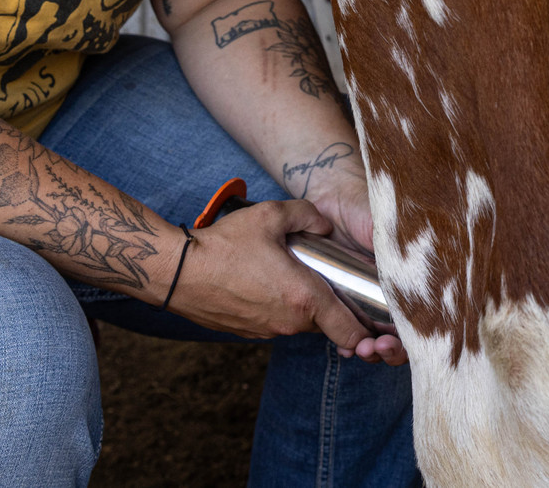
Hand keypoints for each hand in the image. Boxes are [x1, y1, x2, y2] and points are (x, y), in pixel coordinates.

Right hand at [171, 199, 374, 351]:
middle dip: (331, 305)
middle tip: (327, 278)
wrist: (178, 272)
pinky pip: (276, 322)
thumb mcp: (270, 215)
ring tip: (290, 275)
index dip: (366, 331)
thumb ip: (306, 214)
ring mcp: (268, 330)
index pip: (349, 332)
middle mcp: (289, 322)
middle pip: (326, 323)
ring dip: (302, 305)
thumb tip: (325, 223)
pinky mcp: (249, 333)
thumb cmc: (224, 245)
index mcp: (304, 298)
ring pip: (300, 323)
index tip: (371, 320)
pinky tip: (265, 284)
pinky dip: (279, 308)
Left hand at [297, 170, 408, 366]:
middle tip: (377, 347)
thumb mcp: (397, 231)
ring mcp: (367, 298)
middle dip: (391, 352)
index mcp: (413, 282)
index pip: (424, 322)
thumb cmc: (371, 207)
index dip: (417, 341)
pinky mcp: (341, 298)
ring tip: (359, 350)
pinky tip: (342, 346)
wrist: (333, 193)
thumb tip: (430, 284)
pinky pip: (345, 327)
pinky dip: (345, 341)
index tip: (399, 341)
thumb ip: (411, 257)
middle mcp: (394, 294)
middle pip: (401, 337)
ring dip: (370, 351)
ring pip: (374, 338)